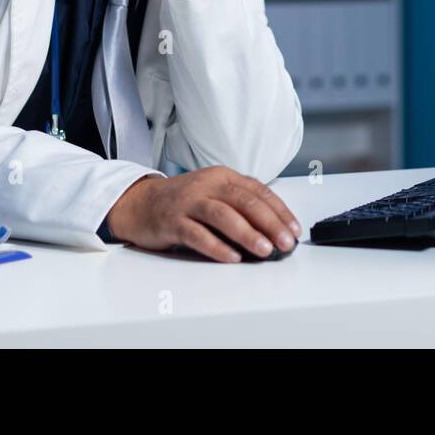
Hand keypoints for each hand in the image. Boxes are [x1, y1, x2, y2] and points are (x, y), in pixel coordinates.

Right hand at [105, 164, 300, 261]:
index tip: (295, 230)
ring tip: (265, 250)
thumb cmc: (183, 202)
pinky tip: (232, 258)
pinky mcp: (172, 221)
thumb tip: (274, 231)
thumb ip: (240, 205)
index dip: (280, 211)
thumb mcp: (214, 194)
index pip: (259, 191)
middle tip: (286, 242)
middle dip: (270, 223)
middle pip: (245, 201)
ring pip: (223, 215)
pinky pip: (197, 233)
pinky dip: (217, 246)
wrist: (139, 203)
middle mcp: (207, 185)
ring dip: (248, 233)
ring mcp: (189, 202)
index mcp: (223, 177)